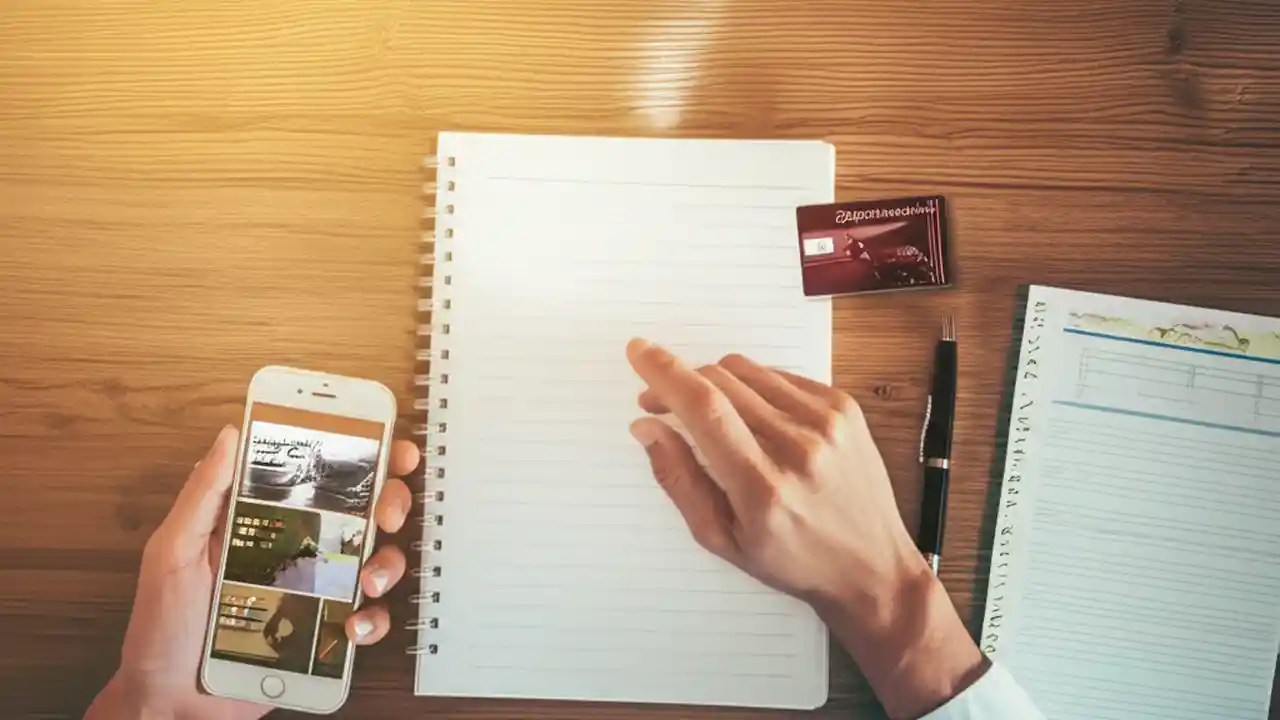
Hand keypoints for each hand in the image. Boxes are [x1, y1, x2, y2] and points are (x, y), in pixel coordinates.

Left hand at [87, 426, 418, 719]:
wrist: (172, 703)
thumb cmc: (162, 627)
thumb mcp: (172, 551)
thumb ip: (203, 494)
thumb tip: (229, 437)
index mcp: (265, 523)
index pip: (318, 477)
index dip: (360, 457)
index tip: (386, 447)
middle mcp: (299, 552)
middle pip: (363, 512)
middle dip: (390, 502)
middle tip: (386, 513)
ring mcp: (317, 593)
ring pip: (377, 562)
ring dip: (387, 563)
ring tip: (367, 579)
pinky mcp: (325, 635)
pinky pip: (366, 620)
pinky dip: (371, 621)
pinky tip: (351, 625)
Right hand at [625, 340, 984, 719]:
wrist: (873, 566)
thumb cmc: (792, 560)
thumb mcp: (722, 538)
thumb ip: (679, 479)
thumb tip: (647, 426)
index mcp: (763, 487)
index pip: (705, 409)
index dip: (665, 373)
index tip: (638, 351)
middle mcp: (799, 447)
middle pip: (720, 382)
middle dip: (679, 382)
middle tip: (658, 403)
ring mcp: (827, 422)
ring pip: (747, 371)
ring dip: (714, 382)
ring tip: (709, 414)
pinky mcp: (844, 407)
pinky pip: (779, 376)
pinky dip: (753, 388)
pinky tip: (753, 418)